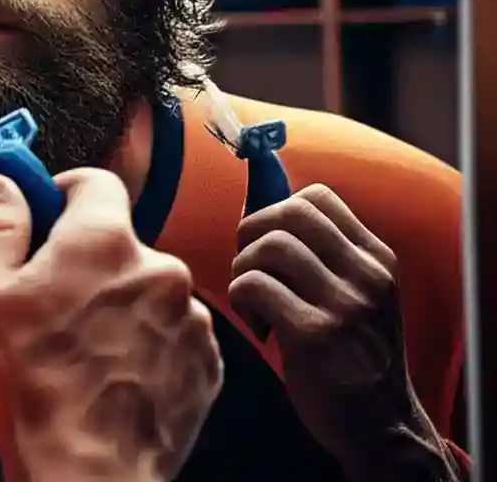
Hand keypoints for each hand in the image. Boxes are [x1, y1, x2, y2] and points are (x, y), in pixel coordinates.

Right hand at [0, 169, 222, 481]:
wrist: (83, 477)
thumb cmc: (26, 387)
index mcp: (103, 241)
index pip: (93, 183)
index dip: (62, 194)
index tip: (41, 216)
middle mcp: (160, 269)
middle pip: (119, 244)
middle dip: (84, 264)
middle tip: (46, 305)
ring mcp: (190, 322)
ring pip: (146, 294)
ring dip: (118, 309)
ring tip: (77, 355)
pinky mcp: (206, 369)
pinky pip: (171, 338)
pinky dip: (144, 349)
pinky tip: (109, 379)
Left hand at [228, 184, 457, 480]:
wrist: (380, 425)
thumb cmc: (351, 356)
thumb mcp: (357, 297)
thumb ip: (324, 258)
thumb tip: (258, 215)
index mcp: (376, 259)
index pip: (317, 197)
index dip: (275, 212)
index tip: (265, 246)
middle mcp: (367, 276)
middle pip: (289, 213)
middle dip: (251, 234)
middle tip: (249, 269)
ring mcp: (346, 305)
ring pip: (269, 247)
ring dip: (244, 270)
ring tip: (253, 301)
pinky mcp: (316, 335)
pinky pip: (254, 286)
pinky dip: (241, 299)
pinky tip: (259, 326)